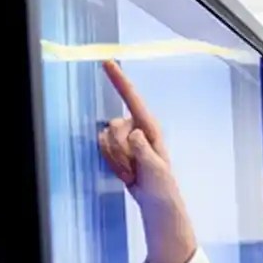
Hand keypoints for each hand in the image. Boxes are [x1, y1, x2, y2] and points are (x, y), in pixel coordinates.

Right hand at [97, 60, 179, 207]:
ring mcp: (125, 138)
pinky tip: (126, 172)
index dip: (119, 80)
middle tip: (136, 168)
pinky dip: (112, 162)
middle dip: (120, 150)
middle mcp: (136, 128)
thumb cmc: (161, 184)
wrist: (155, 200)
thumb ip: (143, 150)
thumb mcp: (155, 168)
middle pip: (112, 127)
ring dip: (117, 159)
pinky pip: (101, 148)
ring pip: (104, 139)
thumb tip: (134, 132)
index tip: (108, 62)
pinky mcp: (116, 147)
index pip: (132, 99)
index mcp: (150, 128)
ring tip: (134, 171)